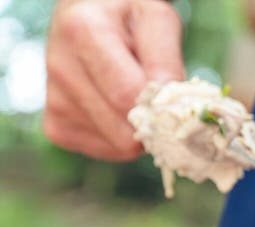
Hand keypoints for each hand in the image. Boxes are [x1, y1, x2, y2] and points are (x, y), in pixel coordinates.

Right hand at [44, 0, 183, 160]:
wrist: (91, 20)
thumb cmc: (130, 19)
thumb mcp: (157, 20)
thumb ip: (165, 60)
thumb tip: (165, 108)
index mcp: (83, 32)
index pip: (128, 96)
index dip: (160, 108)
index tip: (173, 99)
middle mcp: (60, 68)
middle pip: (123, 130)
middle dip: (152, 122)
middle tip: (156, 98)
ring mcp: (53, 101)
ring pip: (119, 145)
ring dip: (137, 128)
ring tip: (131, 95)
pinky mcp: (55, 127)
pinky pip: (107, 151)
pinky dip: (122, 138)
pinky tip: (117, 110)